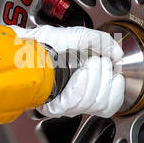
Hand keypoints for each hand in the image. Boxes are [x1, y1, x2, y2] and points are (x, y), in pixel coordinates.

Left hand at [8, 24, 125, 117]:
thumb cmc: (45, 42)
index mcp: (85, 84)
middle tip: (94, 62)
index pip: (110, 103)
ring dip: (92, 79)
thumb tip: (117, 54)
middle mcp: (76, 98)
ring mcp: (65, 104)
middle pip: (103, 103)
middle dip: (103, 77)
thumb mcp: (79, 35)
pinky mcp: (54, 107)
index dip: (116, 90)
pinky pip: (76, 103)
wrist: (25, 47)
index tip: (115, 74)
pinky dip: (80, 86)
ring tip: (84, 65)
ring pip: (91, 104)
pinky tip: (78, 75)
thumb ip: (102, 42)